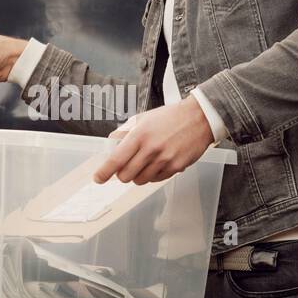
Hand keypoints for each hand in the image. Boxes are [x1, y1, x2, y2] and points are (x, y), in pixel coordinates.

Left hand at [93, 98, 214, 184]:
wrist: (199, 118)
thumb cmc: (170, 117)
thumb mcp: (144, 118)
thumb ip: (125, 131)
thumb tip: (111, 142)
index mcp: (140, 135)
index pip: (116, 159)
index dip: (104, 172)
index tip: (98, 178)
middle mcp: (151, 149)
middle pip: (126, 176)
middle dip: (122, 175)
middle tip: (125, 168)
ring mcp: (164, 160)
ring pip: (140, 180)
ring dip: (138, 175)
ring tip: (145, 164)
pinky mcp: (176, 167)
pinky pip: (156, 180)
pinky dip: (153, 175)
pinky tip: (158, 164)